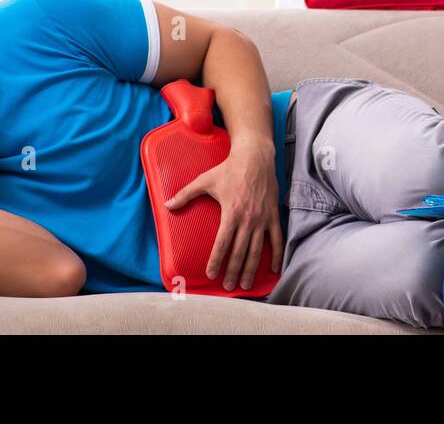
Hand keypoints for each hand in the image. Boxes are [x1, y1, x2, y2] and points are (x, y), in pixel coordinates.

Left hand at [164, 140, 283, 290]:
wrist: (255, 158)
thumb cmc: (228, 169)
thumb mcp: (204, 180)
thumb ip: (185, 194)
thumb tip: (167, 205)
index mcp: (231, 212)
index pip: (222, 243)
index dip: (216, 260)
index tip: (211, 273)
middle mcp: (248, 219)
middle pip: (240, 251)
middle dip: (232, 271)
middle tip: (227, 286)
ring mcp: (262, 218)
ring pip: (257, 250)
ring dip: (251, 269)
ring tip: (245, 283)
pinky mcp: (273, 215)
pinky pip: (276, 239)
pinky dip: (276, 254)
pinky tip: (274, 268)